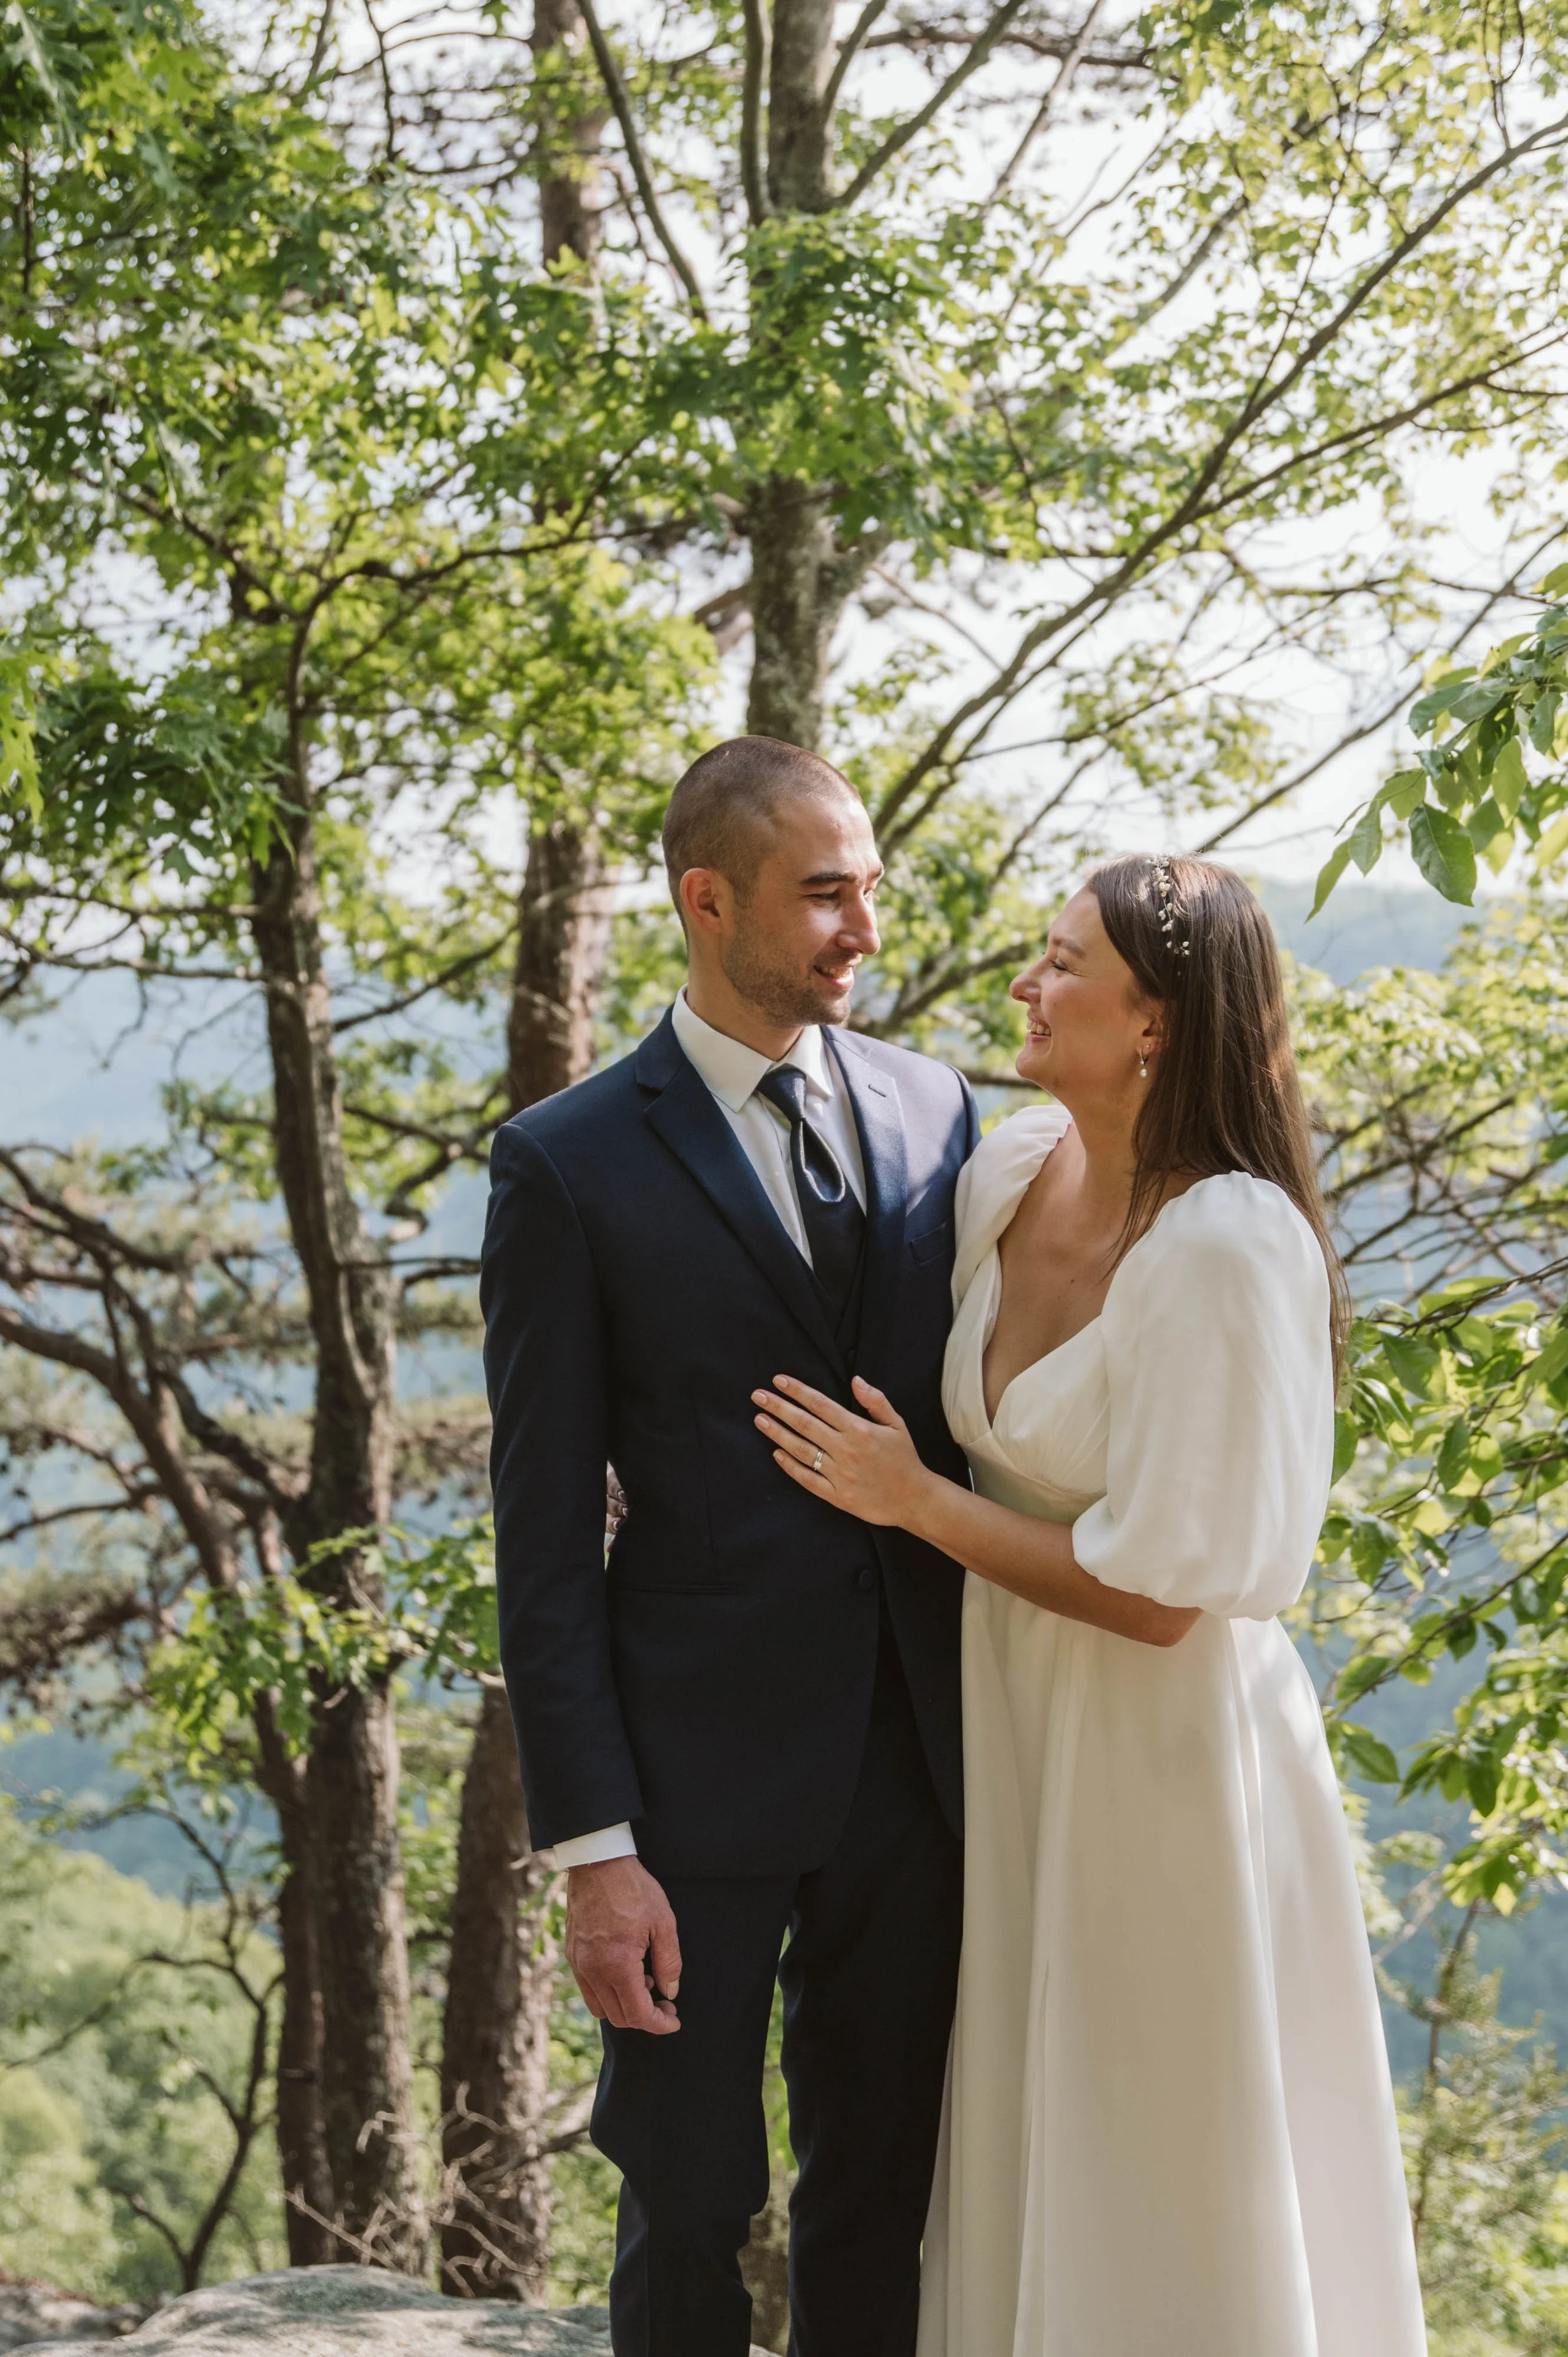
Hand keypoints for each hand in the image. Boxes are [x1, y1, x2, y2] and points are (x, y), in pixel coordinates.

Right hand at [565, 1856, 681, 2035]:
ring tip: (644, 1982)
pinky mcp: (572, 1956)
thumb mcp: (663, 1922)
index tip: (674, 2020)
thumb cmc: (633, 1889)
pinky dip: (607, 1993)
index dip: (660, 2024)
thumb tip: (670, 1993)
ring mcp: (579, 1964)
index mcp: (618, 1965)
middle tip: (664, 2002)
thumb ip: (669, 1963)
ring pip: (601, 2008)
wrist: (598, 1863)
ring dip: (625, 2006)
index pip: (638, 2015)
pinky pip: (588, 1991)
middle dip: (645, 2017)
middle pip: (619, 2017)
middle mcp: (593, 1971)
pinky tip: (624, 1972)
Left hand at [753, 1373, 931, 1527]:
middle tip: (757, 1396)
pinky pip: (807, 1479)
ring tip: (760, 1420)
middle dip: (779, 1408)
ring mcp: (839, 1474)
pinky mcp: (836, 1495)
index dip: (797, 1391)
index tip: (778, 1380)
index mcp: (859, 1429)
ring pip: (801, 1450)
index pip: (821, 1404)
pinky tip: (776, 1453)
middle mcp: (845, 1449)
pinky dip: (790, 1466)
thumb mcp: (897, 1424)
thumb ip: (876, 1401)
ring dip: (778, 1434)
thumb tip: (855, 1380)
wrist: (914, 1499)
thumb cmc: (904, 1459)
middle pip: (805, 1424)